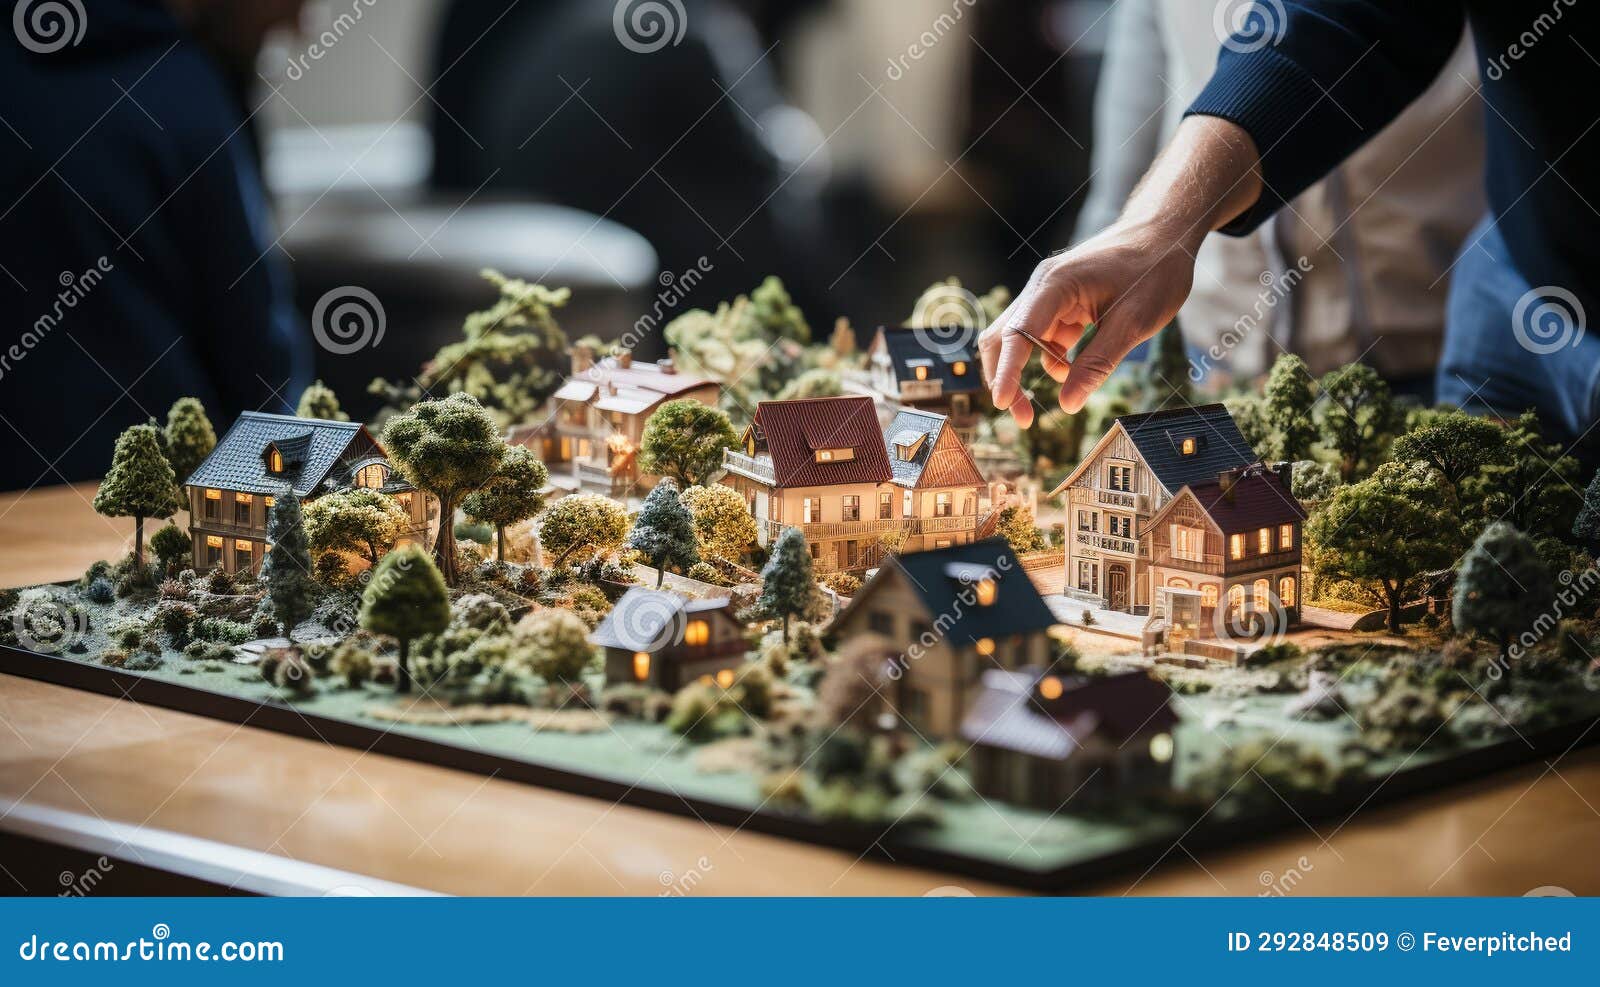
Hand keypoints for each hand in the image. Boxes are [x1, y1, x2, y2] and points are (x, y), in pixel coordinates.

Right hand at [979, 219, 1200, 425]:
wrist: (1166, 233)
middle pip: (1004, 337)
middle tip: (1022, 419)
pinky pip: (1042, 334)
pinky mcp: (1060, 300)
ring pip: (1020, 338)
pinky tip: (1071, 369)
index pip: (1017, 334)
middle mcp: (1042, 287)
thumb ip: (1097, 364)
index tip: (1003, 405)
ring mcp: (1048, 293)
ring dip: (1029, 370)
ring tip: (1052, 398)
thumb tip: (1067, 404)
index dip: (1008, 372)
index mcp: (1054, 286)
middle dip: (1007, 378)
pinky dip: (1050, 357)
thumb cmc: (1154, 270)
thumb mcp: (1132, 324)